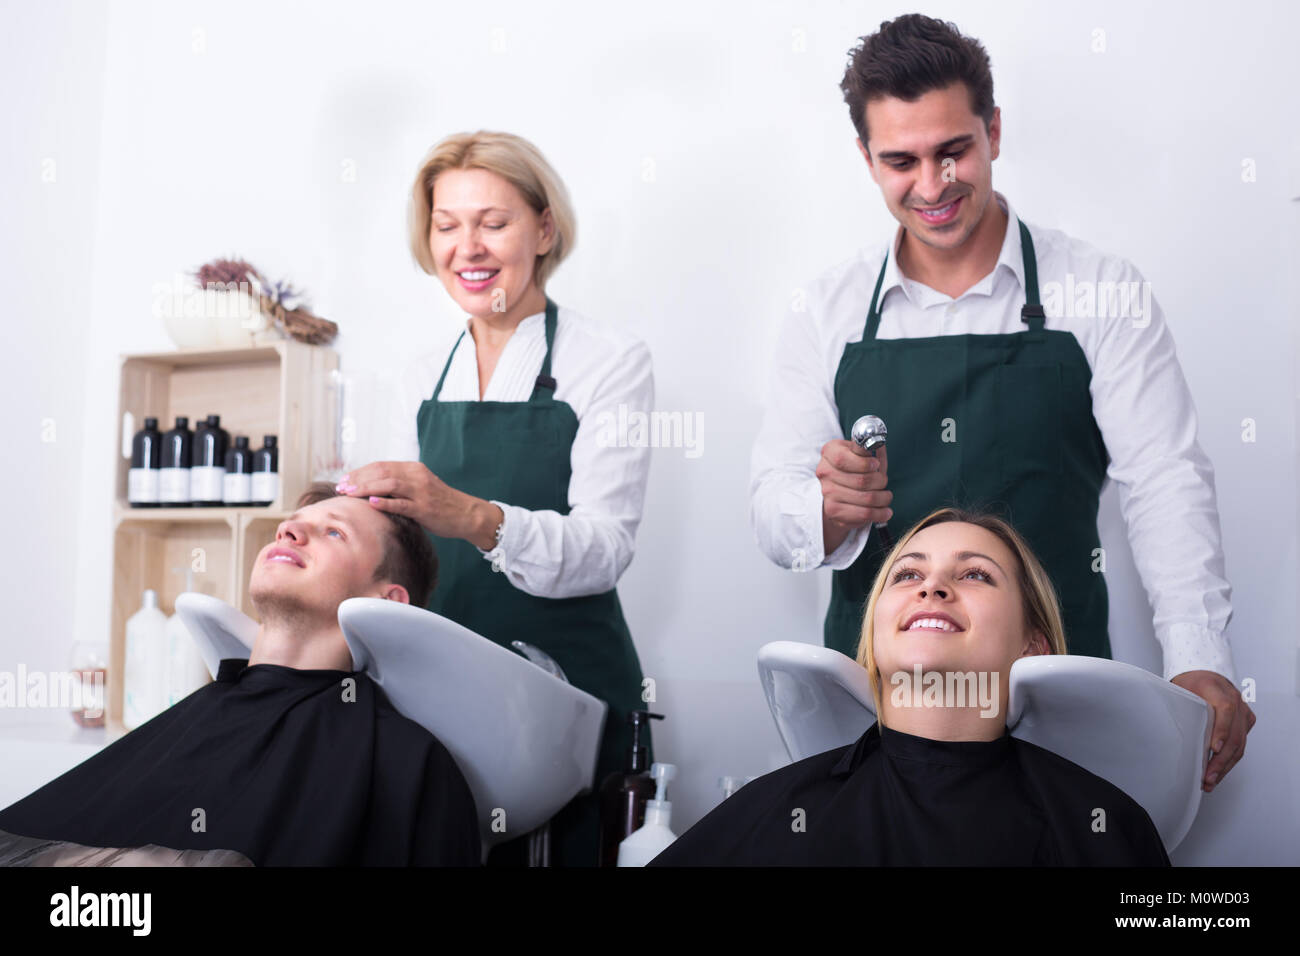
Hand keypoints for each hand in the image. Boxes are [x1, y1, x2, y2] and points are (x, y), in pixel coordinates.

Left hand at [335, 461, 502, 549]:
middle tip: (340, 487)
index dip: (360, 471)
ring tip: (349, 493)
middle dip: (358, 479)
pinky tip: (371, 502)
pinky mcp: (425, 508)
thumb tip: (372, 489)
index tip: (344, 479)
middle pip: (382, 472)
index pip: (381, 466)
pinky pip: (402, 503)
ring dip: (366, 488)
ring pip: (389, 484)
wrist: (467, 514)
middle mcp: (416, 476)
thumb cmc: (440, 504)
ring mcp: (421, 492)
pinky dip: (385, 502)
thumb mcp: (420, 488)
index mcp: (414, 469)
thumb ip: (400, 486)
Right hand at [818, 439, 891, 555]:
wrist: (838, 494)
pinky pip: (864, 513)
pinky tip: (885, 511)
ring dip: (883, 498)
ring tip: (886, 497)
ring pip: (866, 498)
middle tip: (884, 482)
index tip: (876, 465)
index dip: (864, 463)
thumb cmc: (854, 470)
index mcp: (829, 452)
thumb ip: (870, 450)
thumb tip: (879, 444)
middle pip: (861, 480)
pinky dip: (880, 513)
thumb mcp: (861, 454)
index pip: (842, 459)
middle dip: (880, 481)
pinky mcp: (834, 511)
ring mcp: (827, 493)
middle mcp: (824, 472)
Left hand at [1170, 669, 1254, 791]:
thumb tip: (1165, 733)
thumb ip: (1179, 706)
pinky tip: (1218, 773)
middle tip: (1208, 777)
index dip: (1221, 730)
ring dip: (1225, 766)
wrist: (1206, 674)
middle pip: (1234, 733)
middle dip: (1221, 759)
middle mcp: (1236, 700)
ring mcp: (1243, 711)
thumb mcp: (1180, 688)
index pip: (1225, 709)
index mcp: (1217, 688)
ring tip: (1210, 781)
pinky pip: (1241, 744)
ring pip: (1240, 744)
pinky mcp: (1246, 721)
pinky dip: (1230, 761)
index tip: (1214, 748)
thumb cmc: (1190, 682)